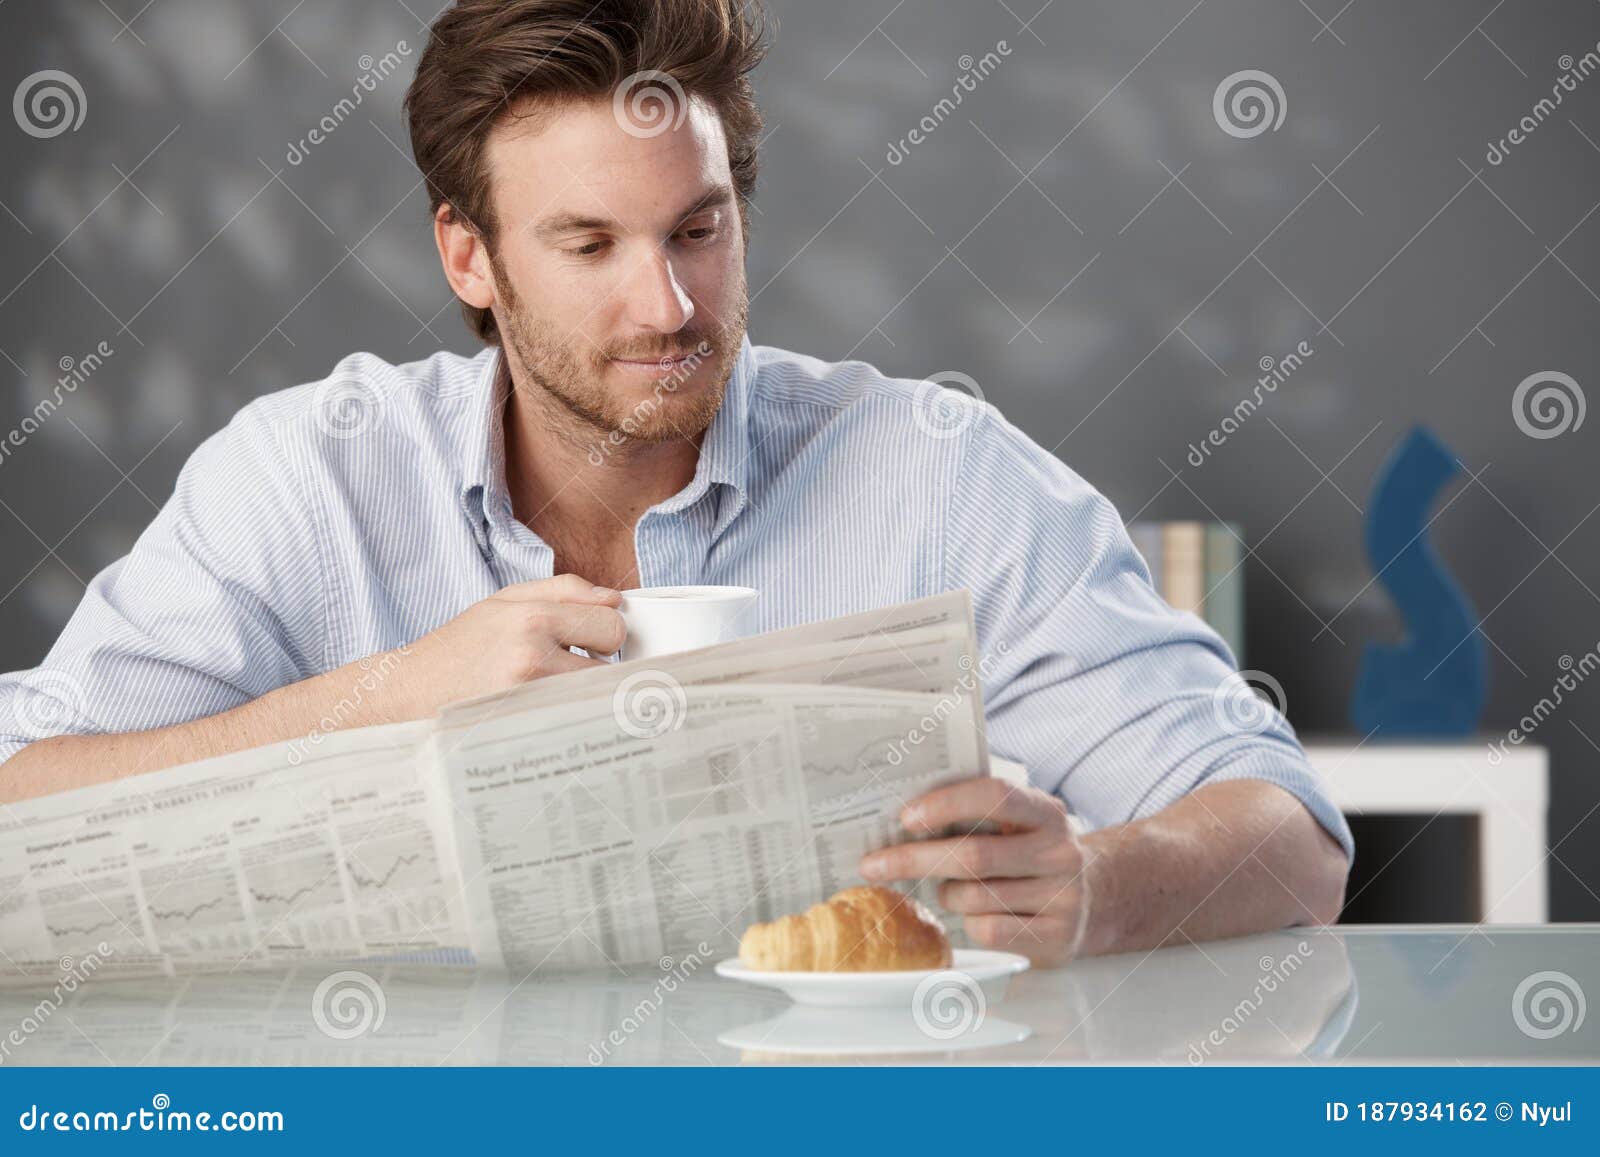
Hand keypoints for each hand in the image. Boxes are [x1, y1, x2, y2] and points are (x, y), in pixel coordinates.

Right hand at [387, 573, 624, 717]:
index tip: (590, 638)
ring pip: (594, 698)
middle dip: (597, 665)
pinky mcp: (525, 730)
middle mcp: (533, 659)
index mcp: (532, 619)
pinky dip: (567, 716)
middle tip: (569, 665)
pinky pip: (573, 723)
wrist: (410, 694)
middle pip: (610, 667)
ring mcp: (530, 699)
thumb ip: (564, 590)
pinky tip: (542, 708)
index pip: (611, 624)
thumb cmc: (460, 648)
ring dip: (583, 693)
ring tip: (551, 686)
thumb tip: (614, 599)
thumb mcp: (505, 602)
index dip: (604, 631)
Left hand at [858, 778, 1089, 967]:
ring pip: (973, 897)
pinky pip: (987, 930)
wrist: (1091, 901)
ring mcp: (1063, 896)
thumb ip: (975, 812)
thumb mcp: (1016, 824)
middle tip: (872, 864)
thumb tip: (901, 816)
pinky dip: (968, 922)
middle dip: (914, 860)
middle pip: (973, 855)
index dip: (947, 804)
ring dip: (945, 895)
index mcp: (1046, 811)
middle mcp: (1059, 851)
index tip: (905, 818)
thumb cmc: (1029, 854)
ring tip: (950, 889)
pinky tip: (978, 913)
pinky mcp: (1057, 936)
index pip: (995, 796)